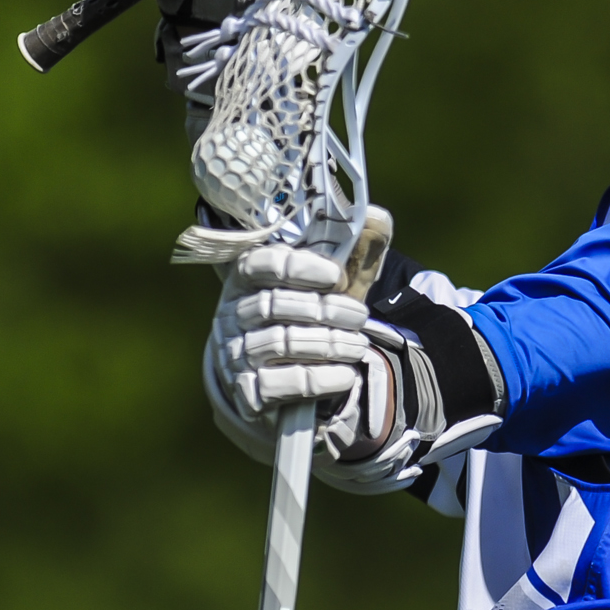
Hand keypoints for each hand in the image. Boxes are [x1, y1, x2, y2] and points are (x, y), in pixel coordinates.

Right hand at [208, 244, 371, 420]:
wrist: (295, 385)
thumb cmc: (313, 323)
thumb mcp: (336, 288)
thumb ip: (356, 252)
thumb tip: (378, 216)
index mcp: (247, 281)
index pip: (259, 264)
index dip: (298, 267)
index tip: (336, 276)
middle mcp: (232, 316)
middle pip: (273, 305)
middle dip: (325, 310)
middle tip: (359, 317)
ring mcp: (235, 355)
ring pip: (279, 342)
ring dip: (327, 344)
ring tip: (357, 346)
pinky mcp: (247, 393)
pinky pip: (280, 384)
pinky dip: (319, 380)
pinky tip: (345, 376)